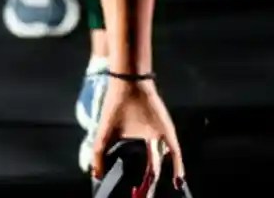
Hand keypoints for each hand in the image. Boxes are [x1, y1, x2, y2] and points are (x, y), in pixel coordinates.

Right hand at [91, 78, 184, 192]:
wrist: (126, 87)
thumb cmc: (115, 108)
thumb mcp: (104, 136)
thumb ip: (98, 156)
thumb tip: (95, 175)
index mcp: (136, 139)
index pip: (138, 163)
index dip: (135, 177)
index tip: (131, 190)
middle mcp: (150, 138)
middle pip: (152, 165)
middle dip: (148, 183)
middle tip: (145, 195)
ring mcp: (160, 134)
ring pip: (164, 160)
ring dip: (163, 177)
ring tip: (158, 191)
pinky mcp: (167, 131)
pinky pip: (175, 151)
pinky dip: (178, 166)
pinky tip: (178, 180)